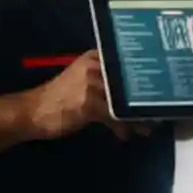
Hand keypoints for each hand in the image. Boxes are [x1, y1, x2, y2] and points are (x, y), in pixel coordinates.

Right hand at [22, 50, 150, 140]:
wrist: (32, 111)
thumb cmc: (59, 98)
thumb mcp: (82, 81)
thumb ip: (105, 81)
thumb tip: (134, 93)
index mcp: (94, 57)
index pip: (126, 62)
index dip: (144, 77)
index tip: (160, 90)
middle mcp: (94, 66)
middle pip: (129, 82)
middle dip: (145, 100)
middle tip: (159, 113)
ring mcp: (91, 84)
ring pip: (124, 101)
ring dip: (138, 117)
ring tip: (148, 128)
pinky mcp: (89, 103)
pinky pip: (114, 116)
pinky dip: (122, 127)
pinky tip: (125, 135)